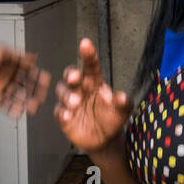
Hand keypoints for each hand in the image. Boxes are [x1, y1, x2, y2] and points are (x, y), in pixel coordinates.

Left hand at [0, 44, 49, 118]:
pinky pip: (5, 104)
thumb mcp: (2, 51)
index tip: (45, 84)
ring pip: (18, 97)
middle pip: (27, 87)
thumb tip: (34, 58)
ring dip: (26, 103)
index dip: (39, 79)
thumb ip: (19, 57)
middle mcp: (10, 76)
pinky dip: (12, 110)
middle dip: (35, 94)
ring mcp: (3, 86)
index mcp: (14, 64)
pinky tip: (18, 113)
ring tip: (31, 108)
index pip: (32, 73)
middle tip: (39, 100)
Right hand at [53, 37, 131, 153]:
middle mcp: (80, 89)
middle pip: (70, 75)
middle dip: (71, 74)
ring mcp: (70, 102)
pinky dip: (63, 113)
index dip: (88, 54)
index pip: (90, 65)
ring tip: (75, 102)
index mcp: (95, 82)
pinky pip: (59, 112)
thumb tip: (121, 96)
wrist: (105, 140)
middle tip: (75, 77)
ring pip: (62, 92)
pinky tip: (68, 115)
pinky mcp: (64, 117)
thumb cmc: (112, 118)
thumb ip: (123, 103)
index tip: (85, 43)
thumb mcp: (123, 111)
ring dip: (67, 95)